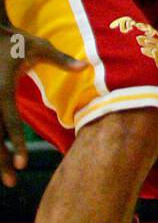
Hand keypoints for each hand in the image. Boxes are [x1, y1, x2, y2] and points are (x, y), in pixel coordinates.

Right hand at [0, 24, 83, 186]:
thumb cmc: (15, 40)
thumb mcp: (39, 47)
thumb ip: (61, 59)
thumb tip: (85, 66)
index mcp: (2, 88)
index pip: (10, 121)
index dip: (16, 143)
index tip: (23, 164)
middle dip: (1, 161)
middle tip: (12, 182)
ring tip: (7, 179)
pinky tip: (0, 162)